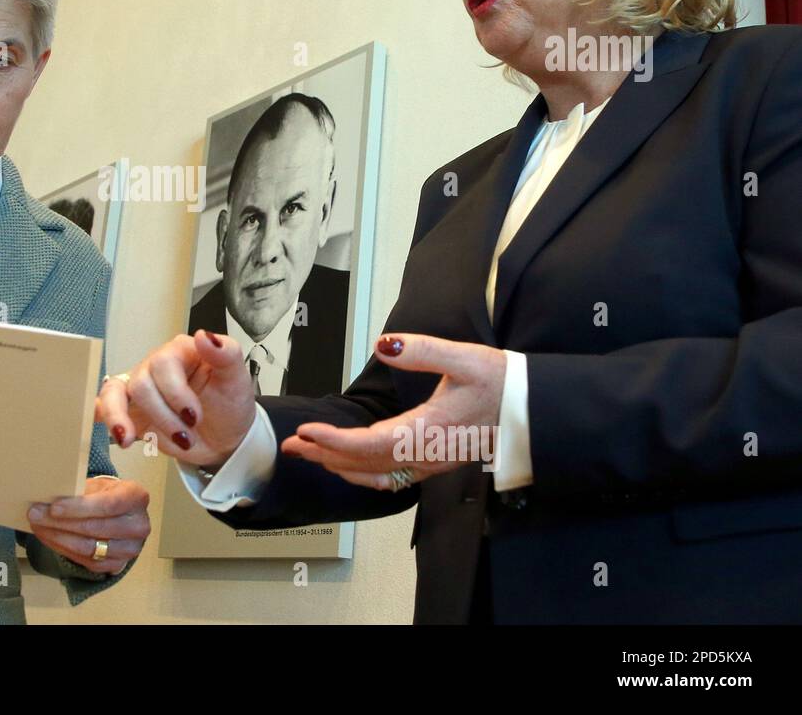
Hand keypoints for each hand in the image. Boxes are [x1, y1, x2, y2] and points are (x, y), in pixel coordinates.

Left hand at [27, 476, 149, 574]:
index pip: (107, 505)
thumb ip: (79, 491)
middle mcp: (138, 526)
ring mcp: (129, 549)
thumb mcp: (98, 485)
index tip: (53, 507)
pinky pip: (85, 560)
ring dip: (57, 537)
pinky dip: (63, 549)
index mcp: (136, 497)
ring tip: (37, 526)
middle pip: (94, 528)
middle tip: (35, 515)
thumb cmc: (106, 494)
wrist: (121, 513)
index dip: (79, 508)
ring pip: (87, 547)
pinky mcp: (116, 565)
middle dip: (60, 522)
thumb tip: (47, 497)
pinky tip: (49, 538)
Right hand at [95, 330, 255, 467]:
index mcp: (180, 351)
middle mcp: (156, 366)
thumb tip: (205, 336)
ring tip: (130, 440)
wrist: (225, 437)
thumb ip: (226, 354)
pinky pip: (105, 406)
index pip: (163, 362)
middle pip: (141, 384)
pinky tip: (107, 429)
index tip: (194, 417)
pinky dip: (103, 416)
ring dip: (125, 420)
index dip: (175, 393)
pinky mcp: (130, 411)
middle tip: (186, 435)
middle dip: (163, 416)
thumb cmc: (229, 403)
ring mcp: (140, 388)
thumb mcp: (237, 379)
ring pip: (114, 393)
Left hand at [281, 333, 506, 489]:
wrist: (531, 412)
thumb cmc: (500, 384)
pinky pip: (389, 477)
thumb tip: (383, 344)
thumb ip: (421, 350)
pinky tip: (345, 466)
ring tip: (308, 453)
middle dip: (324, 454)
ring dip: (338, 464)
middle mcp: (424, 454)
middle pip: (365, 463)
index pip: (371, 444)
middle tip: (291, 444)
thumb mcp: (464, 358)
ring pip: (374, 474)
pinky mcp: (432, 464)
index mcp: (428, 431)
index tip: (308, 432)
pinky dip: (360, 473)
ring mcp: (428, 464)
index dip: (335, 442)